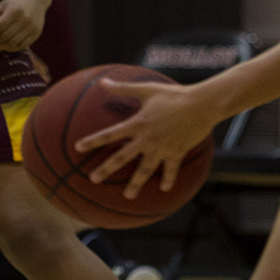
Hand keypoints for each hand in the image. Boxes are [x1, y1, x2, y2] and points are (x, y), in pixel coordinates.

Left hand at [0, 0, 45, 51]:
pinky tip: (1, 47)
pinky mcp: (36, 34)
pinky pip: (21, 46)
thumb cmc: (15, 3)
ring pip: (12, 44)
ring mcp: (31, 28)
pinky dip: (10, 48)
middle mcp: (24, 20)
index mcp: (14, 11)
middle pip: (3, 37)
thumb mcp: (0, 5)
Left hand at [75, 81, 219, 195]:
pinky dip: (168, 180)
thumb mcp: (147, 89)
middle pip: (122, 157)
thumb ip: (123, 88)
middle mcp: (147, 138)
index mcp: (137, 123)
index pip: (110, 134)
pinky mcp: (177, 152)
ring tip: (127, 196)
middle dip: (106, 169)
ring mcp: (162, 147)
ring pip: (145, 170)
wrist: (202, 104)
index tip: (77, 147)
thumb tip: (102, 82)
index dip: (93, 141)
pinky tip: (164, 189)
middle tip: (93, 180)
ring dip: (136, 184)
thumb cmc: (173, 94)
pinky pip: (171, 170)